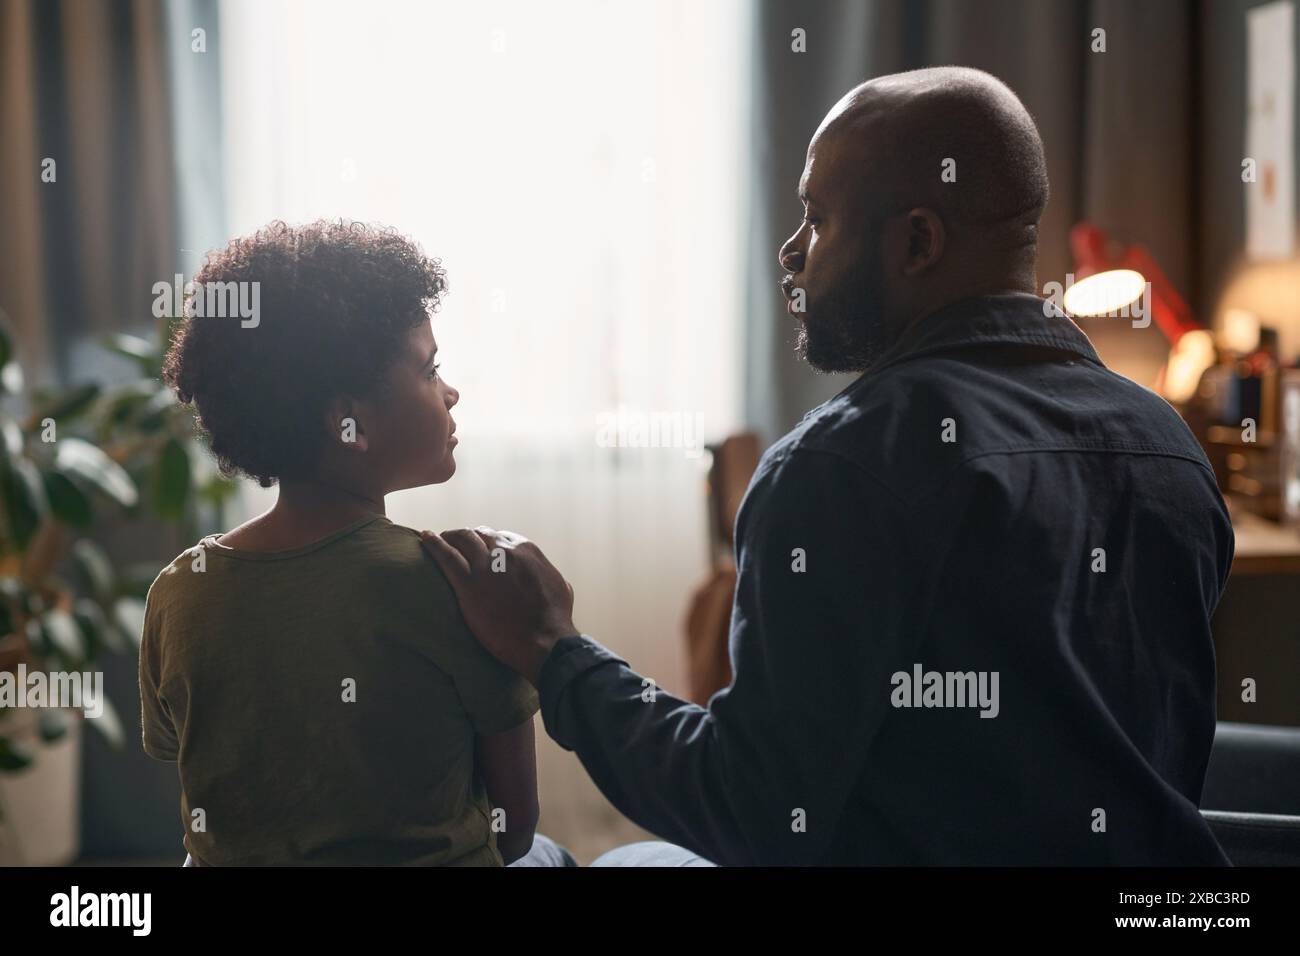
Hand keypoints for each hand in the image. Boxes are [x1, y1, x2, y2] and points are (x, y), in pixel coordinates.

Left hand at [420, 526, 576, 685]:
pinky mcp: (468, 585)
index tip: (479, 546)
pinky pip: (446, 557)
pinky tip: (425, 538)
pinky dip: (433, 544)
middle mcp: (504, 551)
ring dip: (449, 537)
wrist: (544, 641)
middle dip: (466, 537)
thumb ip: (546, 572)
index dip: (486, 540)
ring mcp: (485, 566)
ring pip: (461, 540)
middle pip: (478, 535)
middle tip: (456, 543)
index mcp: (526, 549)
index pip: (499, 536)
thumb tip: (544, 573)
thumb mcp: (560, 585)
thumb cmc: (555, 618)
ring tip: (439, 538)